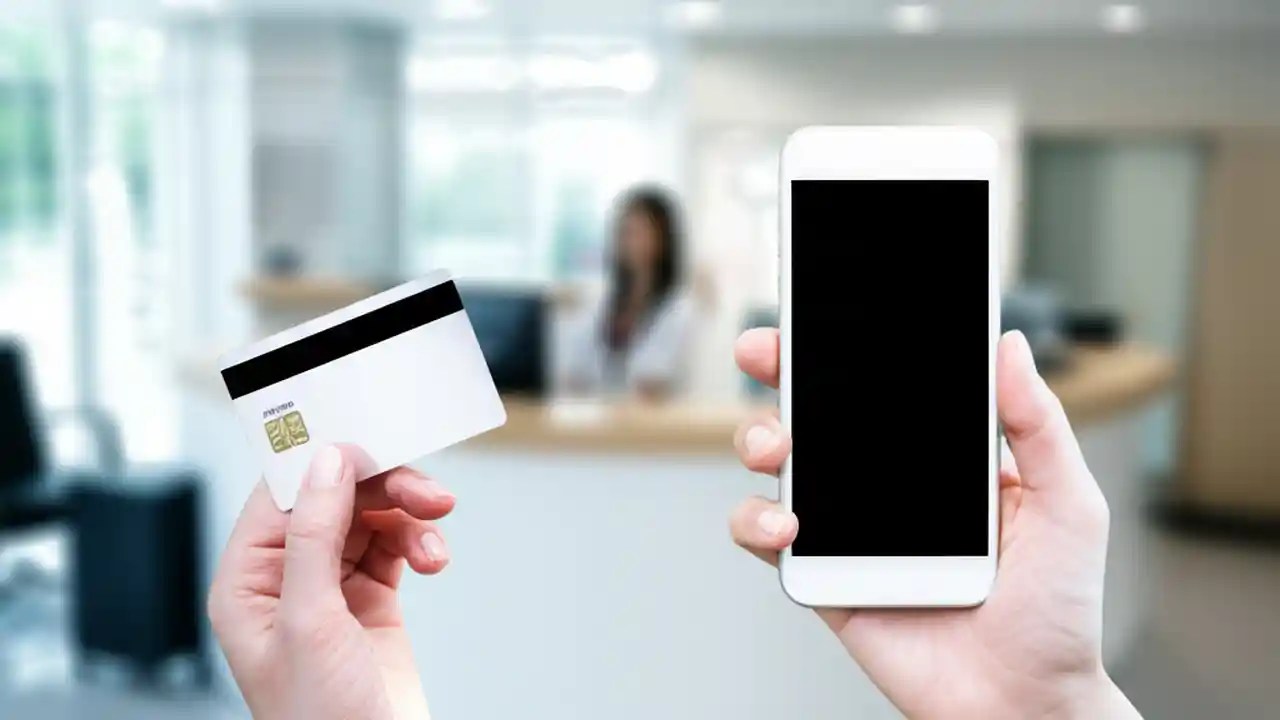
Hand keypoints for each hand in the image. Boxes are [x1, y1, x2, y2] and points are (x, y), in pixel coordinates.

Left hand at [209, 445, 453, 719]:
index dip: (324, 461)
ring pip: (371, 517)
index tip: (367, 439)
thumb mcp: (311, 622)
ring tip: (436, 534)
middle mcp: (285, 579)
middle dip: (384, 489)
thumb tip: (327, 464)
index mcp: (247, 581)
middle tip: (427, 492)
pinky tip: (433, 558)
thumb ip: (315, 536)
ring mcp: (331, 589)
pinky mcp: (371, 600)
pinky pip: (395, 544)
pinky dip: (418, 542)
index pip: (281, 494)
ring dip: (409, 516)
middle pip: (335, 497)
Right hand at [729, 328, 1141, 719]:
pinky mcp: (819, 574)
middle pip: (814, 411)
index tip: (823, 311)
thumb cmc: (1056, 610)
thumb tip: (1009, 347)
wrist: (1023, 701)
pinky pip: (763, 534)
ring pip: (777, 463)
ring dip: (760, 439)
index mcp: (935, 456)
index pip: (880, 387)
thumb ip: (1038, 426)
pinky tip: (789, 522)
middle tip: (765, 353)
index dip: (845, 347)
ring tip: (782, 449)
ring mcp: (846, 527)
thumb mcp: (1066, 504)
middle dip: (778, 371)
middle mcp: (882, 483)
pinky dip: (757, 519)